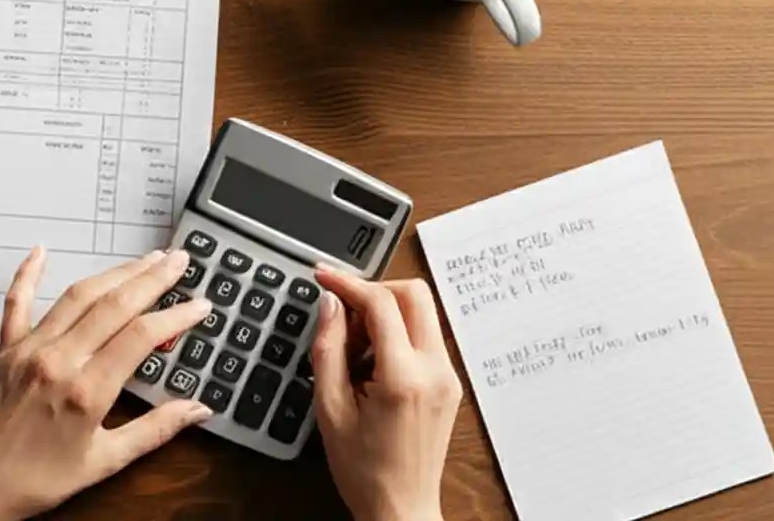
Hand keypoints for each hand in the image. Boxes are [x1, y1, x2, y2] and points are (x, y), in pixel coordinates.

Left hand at [0, 247, 213, 520]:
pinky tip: (41, 252)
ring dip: (115, 272)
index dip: (176, 316)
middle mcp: (58, 362)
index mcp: (86, 392)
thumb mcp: (105, 461)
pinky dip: (28, 274)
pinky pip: (17, 302)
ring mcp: (30, 350)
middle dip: (153, 278)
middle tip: (179, 262)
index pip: (142, 337)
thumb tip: (196, 411)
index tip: (199, 306)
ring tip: (144, 259)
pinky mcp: (6, 349)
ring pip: (79, 296)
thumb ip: (155, 430)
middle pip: (116, 304)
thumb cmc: (35, 479)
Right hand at [311, 264, 462, 520]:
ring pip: (422, 312)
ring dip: (386, 313)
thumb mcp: (330, 409)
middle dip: (375, 290)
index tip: (324, 276)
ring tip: (353, 348)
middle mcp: (436, 370)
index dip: (348, 283)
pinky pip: (425, 337)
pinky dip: (397, 334)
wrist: (401, 509)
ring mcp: (448, 375)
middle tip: (343, 311)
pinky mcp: (449, 381)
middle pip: (414, 293)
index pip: (382, 303)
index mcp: (404, 378)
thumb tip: (330, 305)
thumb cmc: (364, 471)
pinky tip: (371, 363)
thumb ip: (328, 350)